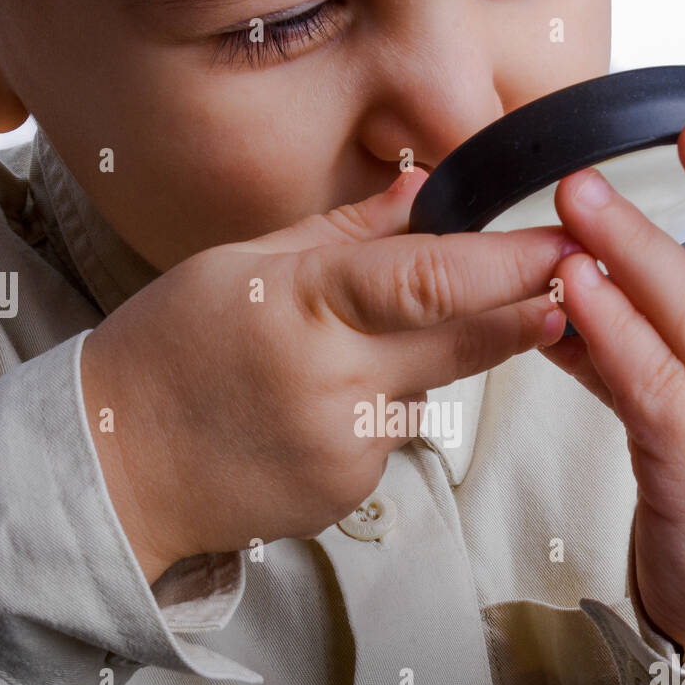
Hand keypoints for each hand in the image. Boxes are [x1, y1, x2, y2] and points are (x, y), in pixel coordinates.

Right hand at [81, 169, 573, 583]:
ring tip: (328, 360)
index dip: (509, 265)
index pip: (427, 280)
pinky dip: (377, 412)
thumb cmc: (169, 352)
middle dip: (521, 313)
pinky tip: (314, 411)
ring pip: (428, 390)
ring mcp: (346, 448)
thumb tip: (421, 192)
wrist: (119, 468)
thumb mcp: (242, 265)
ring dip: (419, 363)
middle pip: (463, 343)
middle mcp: (332, 383)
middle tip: (562, 288)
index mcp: (300, 307)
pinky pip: (394, 435)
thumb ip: (344, 233)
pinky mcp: (351, 493)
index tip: (564, 246)